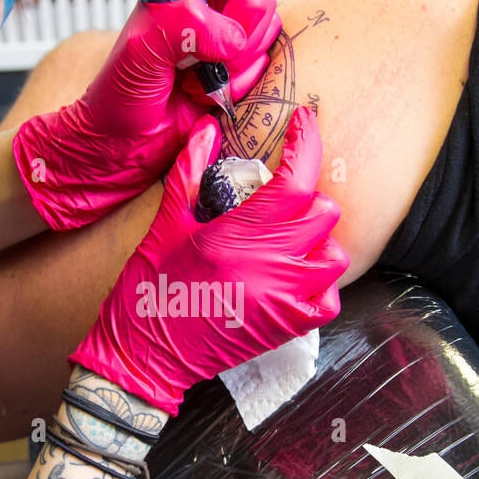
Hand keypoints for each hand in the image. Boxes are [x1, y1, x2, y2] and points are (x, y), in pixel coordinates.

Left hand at [13, 0, 280, 231]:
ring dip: (235, 69)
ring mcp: (228, 41)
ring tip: (194, 80)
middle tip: (201, 60)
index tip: (229, 23)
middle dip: (239, 40)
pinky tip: (203, 96)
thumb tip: (231, 38)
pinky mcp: (237, 74)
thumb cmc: (120, 92)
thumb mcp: (141, 48)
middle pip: (263, 3)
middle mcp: (212, 7)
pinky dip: (236, 90)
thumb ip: (184, 26)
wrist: (123, 142)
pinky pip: (262, 72)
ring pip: (266, 40)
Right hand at [69, 106, 348, 413]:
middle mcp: (268, 267)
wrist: (145, 355)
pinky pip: (329, 299)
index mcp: (236, 236)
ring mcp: (282, 300)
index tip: (304, 122)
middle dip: (307, 196)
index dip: (306, 143)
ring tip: (291, 238)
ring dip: (319, 240)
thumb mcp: (166, 224)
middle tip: (282, 197)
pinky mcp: (286, 328)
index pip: (294, 181)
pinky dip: (322, 283)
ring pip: (333, 256)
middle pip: (322, 214)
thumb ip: (190, 172)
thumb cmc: (151, 290)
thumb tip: (207, 128)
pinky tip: (298, 275)